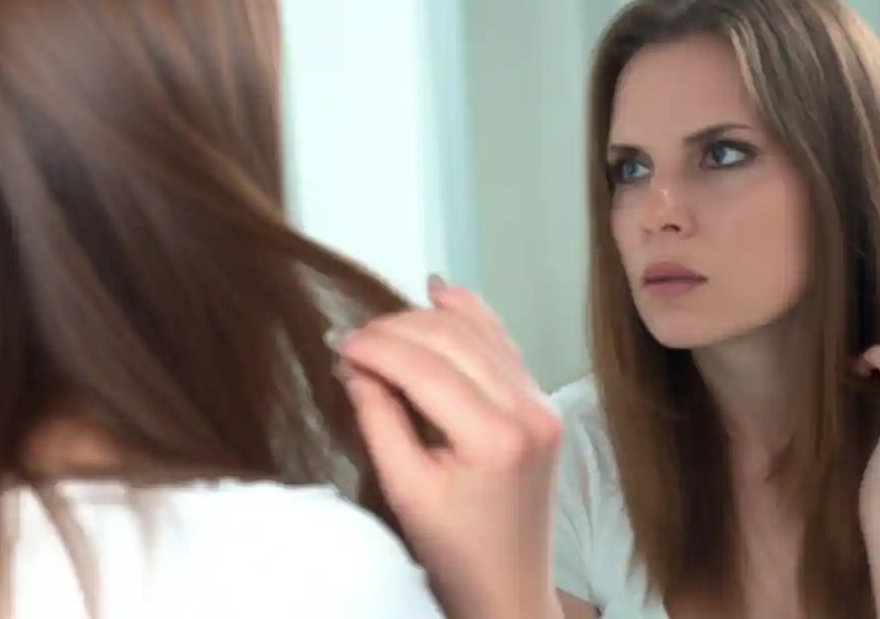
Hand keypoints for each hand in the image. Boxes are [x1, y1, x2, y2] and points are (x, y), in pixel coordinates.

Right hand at [334, 276, 563, 618]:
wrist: (509, 587)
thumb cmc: (457, 552)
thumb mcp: (406, 491)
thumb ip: (380, 420)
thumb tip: (355, 365)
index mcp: (498, 438)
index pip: (425, 368)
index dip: (377, 347)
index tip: (338, 343)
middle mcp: (529, 410)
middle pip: (453, 339)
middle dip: (396, 329)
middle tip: (352, 338)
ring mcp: (541, 402)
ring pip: (479, 331)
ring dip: (427, 320)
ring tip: (381, 328)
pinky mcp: (540, 402)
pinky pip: (501, 343)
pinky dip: (469, 316)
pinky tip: (439, 293)